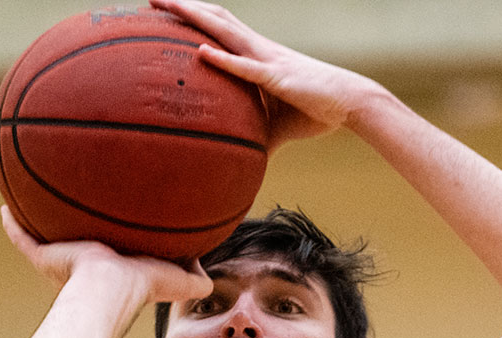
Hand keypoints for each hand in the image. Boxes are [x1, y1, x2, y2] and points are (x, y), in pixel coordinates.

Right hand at [0, 207, 209, 304]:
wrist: (107, 289)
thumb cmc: (140, 286)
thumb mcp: (177, 280)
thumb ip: (196, 277)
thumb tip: (210, 275)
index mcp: (115, 266)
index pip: (117, 249)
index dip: (119, 236)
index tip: (119, 218)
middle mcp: (87, 263)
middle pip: (80, 239)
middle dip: (80, 223)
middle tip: (78, 200)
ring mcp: (63, 260)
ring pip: (49, 236)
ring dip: (43, 219)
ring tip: (34, 192)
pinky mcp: (45, 258)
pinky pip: (24, 238)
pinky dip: (14, 226)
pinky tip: (4, 207)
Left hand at [149, 0, 387, 148]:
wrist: (350, 104)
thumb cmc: (314, 110)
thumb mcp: (274, 126)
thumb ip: (252, 134)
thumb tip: (237, 159)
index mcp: (256, 55)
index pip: (219, 28)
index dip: (193, 16)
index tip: (164, 12)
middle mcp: (258, 49)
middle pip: (215, 19)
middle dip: (183, 7)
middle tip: (152, 0)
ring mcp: (267, 60)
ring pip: (225, 31)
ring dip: (196, 18)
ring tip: (167, 7)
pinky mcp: (278, 78)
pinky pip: (246, 68)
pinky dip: (223, 60)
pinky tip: (202, 52)